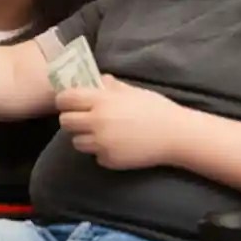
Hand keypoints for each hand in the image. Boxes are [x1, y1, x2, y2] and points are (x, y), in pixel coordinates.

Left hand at [56, 75, 187, 169]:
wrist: (175, 136)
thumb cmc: (155, 109)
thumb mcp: (132, 91)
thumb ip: (109, 86)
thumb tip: (95, 80)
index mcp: (101, 101)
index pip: (65, 99)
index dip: (64, 100)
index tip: (69, 102)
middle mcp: (97, 122)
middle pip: (65, 122)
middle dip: (71, 119)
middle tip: (83, 118)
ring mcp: (101, 144)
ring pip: (76, 142)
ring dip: (84, 137)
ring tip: (102, 133)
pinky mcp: (108, 160)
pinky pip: (94, 155)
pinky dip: (100, 151)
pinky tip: (116, 145)